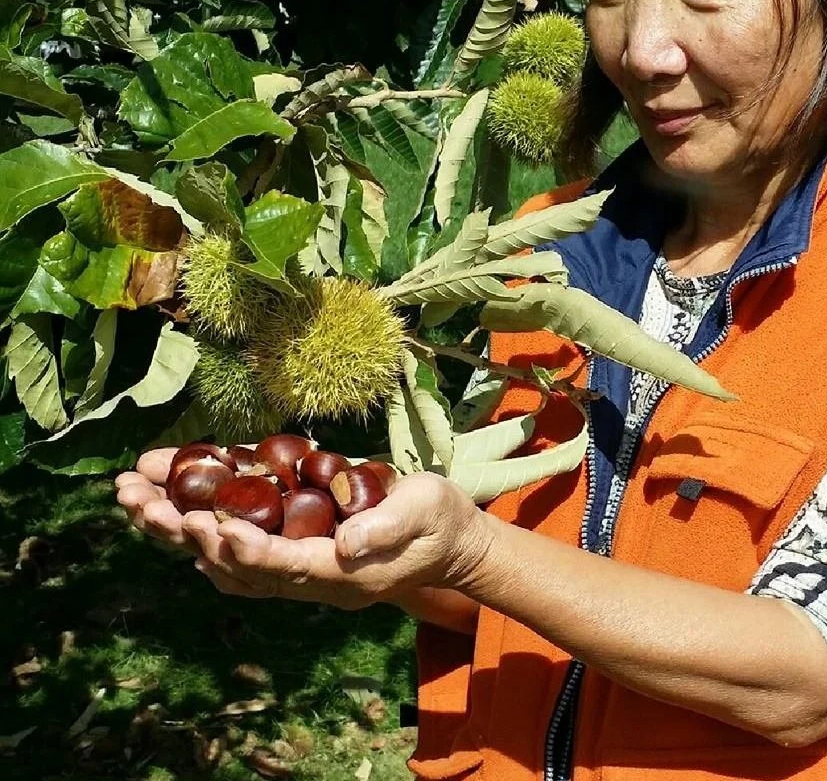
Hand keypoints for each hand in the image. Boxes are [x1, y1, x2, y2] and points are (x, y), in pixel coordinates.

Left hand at [117, 451, 491, 609]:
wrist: (449, 544)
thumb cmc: (440, 521)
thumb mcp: (424, 512)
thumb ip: (387, 527)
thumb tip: (346, 545)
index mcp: (340, 572)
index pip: (279, 567)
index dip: (239, 548)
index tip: (202, 523)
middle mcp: (308, 578)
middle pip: (231, 564)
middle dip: (178, 531)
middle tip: (134, 498)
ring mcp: (297, 569)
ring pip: (221, 558)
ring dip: (174, 528)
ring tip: (132, 493)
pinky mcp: (293, 551)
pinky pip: (235, 551)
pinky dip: (199, 533)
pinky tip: (172, 510)